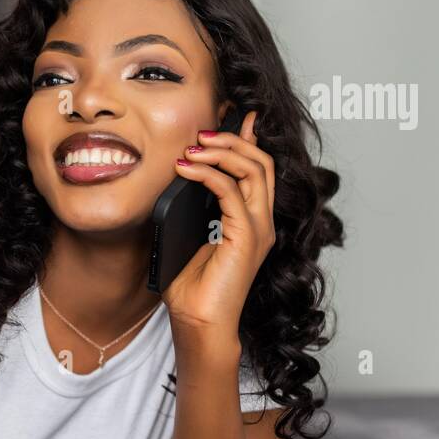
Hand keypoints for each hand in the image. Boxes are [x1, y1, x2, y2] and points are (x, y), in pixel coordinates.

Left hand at [160, 110, 275, 334]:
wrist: (198, 322)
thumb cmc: (192, 288)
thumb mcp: (188, 236)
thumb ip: (190, 208)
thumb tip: (176, 178)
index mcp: (251, 220)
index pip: (258, 168)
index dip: (247, 138)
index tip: (231, 115)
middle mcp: (262, 221)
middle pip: (261, 161)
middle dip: (232, 139)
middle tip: (201, 132)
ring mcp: (258, 228)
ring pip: (254, 169)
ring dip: (222, 151)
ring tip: (192, 147)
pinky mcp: (247, 236)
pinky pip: (231, 190)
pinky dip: (208, 173)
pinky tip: (187, 168)